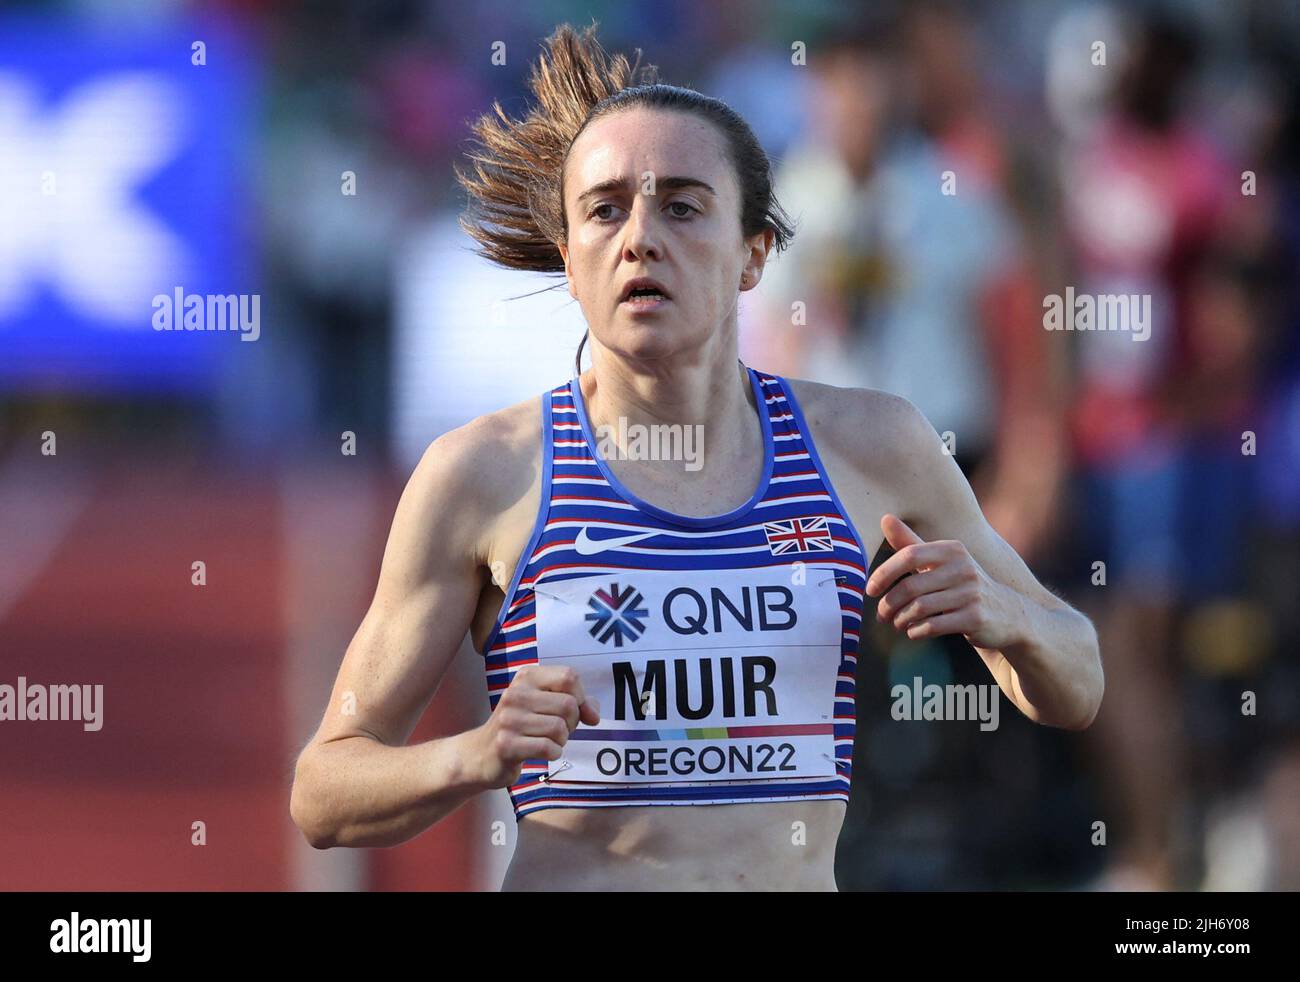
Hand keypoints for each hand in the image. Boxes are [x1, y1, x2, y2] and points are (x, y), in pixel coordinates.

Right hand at [471, 665, 600, 788]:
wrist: (480, 753)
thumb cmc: (520, 727)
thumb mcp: (544, 705)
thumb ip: (575, 703)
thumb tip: (594, 715)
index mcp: (526, 677)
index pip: (569, 677)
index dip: (581, 697)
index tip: (577, 712)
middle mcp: (516, 693)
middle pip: (569, 705)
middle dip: (572, 723)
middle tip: (558, 730)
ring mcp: (509, 719)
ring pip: (560, 728)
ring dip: (561, 740)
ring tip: (546, 740)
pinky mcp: (506, 744)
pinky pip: (548, 748)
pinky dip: (553, 753)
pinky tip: (542, 752)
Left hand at [865, 514, 1021, 650]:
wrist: (1007, 614)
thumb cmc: (962, 584)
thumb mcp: (941, 561)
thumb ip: (911, 543)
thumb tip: (885, 518)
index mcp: (952, 550)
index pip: (909, 555)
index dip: (884, 573)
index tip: (870, 589)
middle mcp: (964, 568)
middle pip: (911, 586)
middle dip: (889, 603)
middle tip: (881, 615)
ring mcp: (972, 593)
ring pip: (920, 608)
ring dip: (901, 619)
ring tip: (896, 623)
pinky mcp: (976, 618)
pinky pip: (934, 625)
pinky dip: (916, 631)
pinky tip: (912, 632)